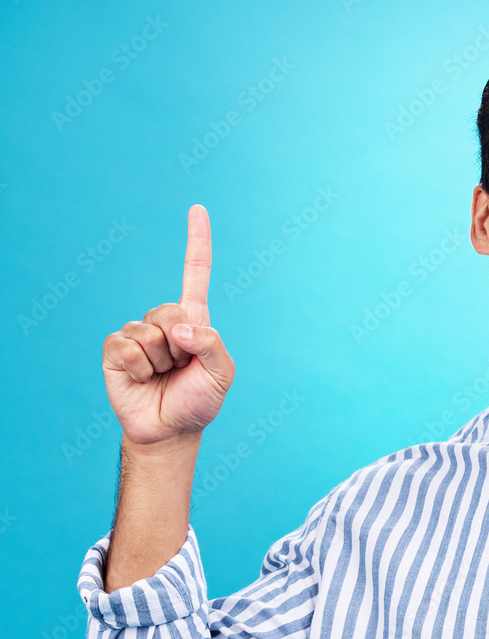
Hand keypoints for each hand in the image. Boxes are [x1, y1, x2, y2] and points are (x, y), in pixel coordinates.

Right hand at [102, 205, 234, 448]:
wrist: (171, 430)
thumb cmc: (200, 400)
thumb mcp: (222, 373)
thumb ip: (212, 344)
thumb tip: (179, 326)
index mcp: (195, 320)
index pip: (195, 274)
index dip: (196, 242)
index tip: (198, 208)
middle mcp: (165, 321)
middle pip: (171, 310)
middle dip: (181, 344)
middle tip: (181, 368)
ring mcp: (138, 333)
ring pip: (150, 332)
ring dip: (161, 361)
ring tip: (163, 376)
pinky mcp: (116, 350)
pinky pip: (127, 346)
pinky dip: (140, 367)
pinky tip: (142, 379)